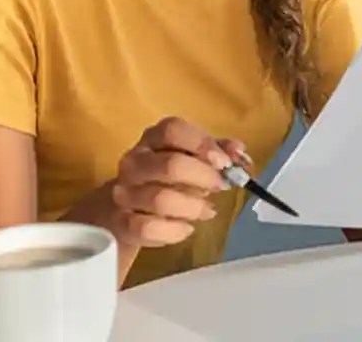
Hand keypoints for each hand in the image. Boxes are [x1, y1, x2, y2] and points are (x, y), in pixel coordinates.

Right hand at [108, 117, 249, 246]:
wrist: (127, 210)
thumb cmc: (168, 179)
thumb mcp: (194, 159)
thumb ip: (218, 151)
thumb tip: (238, 152)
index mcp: (153, 139)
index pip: (173, 130)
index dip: (202, 144)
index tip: (224, 162)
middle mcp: (134, 162)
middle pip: (170, 165)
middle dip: (203, 178)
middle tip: (221, 186)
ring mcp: (124, 192)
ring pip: (161, 199)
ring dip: (192, 207)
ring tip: (206, 210)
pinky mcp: (123, 222)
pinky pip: (149, 228)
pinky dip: (175, 230)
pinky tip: (186, 228)